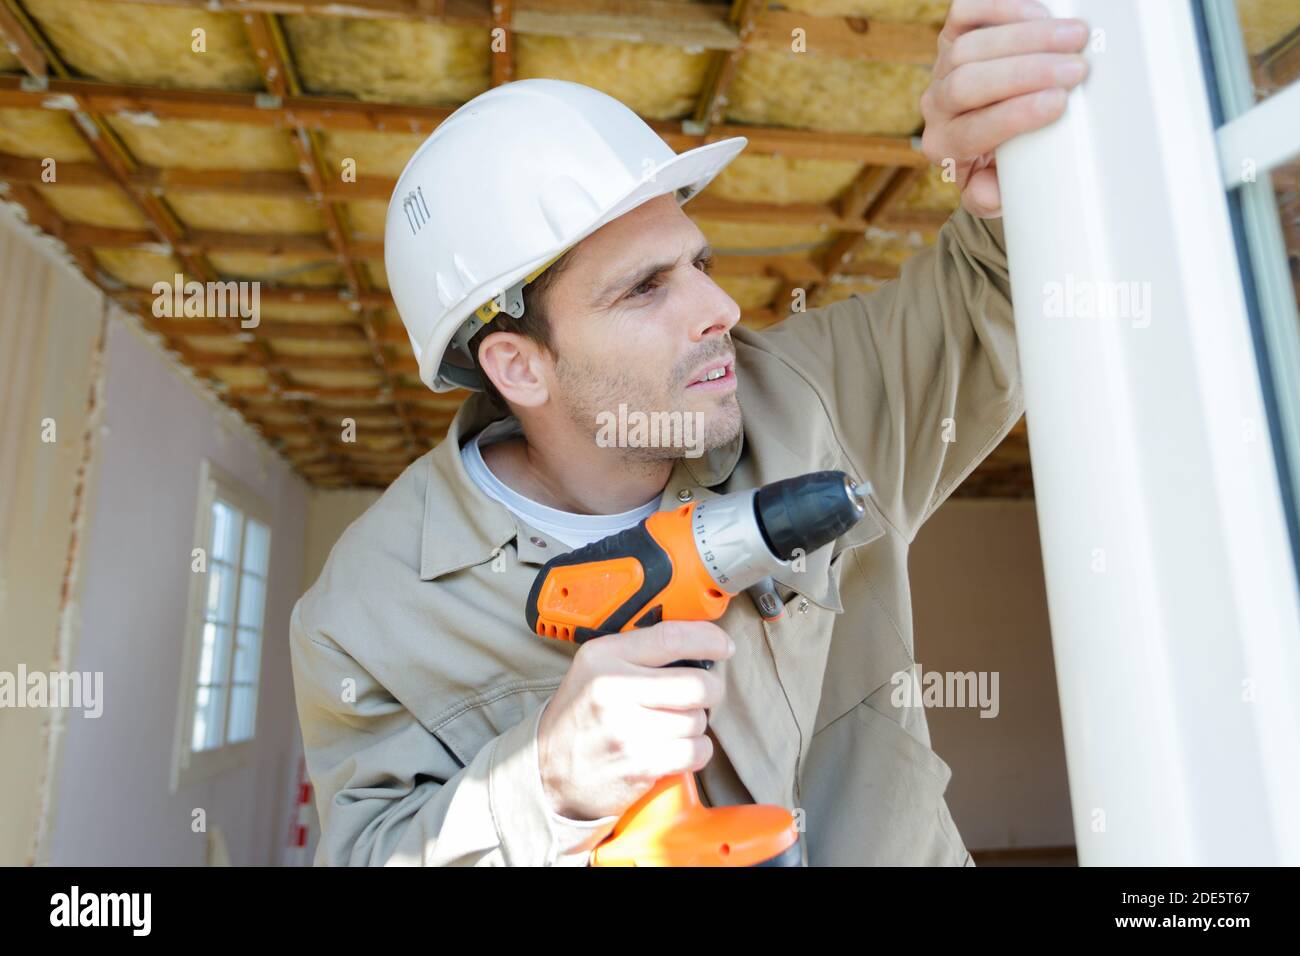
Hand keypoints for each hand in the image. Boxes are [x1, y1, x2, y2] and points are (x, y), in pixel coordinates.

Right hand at [537, 620, 733, 820]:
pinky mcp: (640, 764)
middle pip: (697, 684)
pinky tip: (675, 747)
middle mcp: (614, 689)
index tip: (723, 646)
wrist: (550, 770)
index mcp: (604, 657)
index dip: (708, 639)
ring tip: (672, 725)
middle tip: (702, 694)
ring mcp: (627, 730)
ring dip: (695, 724)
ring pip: (698, 720)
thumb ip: (639, 651)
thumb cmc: (582, 715)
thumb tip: (699, 643)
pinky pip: (696, 751)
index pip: (671, 638)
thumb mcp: (596, 668)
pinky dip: (696, 751)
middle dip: (710, 690)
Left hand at [920, 0, 1090, 217]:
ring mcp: (941, 67)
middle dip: (1025, 72)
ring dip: (1026, 37)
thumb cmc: (998, 162)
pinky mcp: (952, 35)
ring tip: (1076, 36)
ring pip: (968, 46)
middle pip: (968, 82)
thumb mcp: (996, 191)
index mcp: (945, 147)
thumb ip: (992, 197)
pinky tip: (1041, 11)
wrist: (983, 136)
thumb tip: (992, 191)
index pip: (972, 131)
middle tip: (1077, 69)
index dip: (1015, 115)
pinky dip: (1000, 7)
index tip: (1059, 103)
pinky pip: (965, 14)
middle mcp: (936, 106)